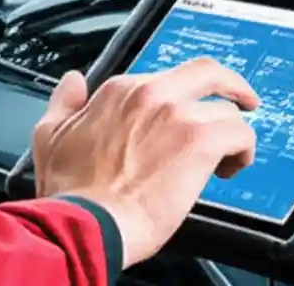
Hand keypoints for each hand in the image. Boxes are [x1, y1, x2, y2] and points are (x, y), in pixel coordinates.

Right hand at [32, 58, 258, 268]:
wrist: (87, 222)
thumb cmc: (70, 191)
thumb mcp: (50, 135)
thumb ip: (64, 103)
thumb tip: (72, 82)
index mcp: (119, 91)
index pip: (163, 78)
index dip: (178, 99)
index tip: (183, 115)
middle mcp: (151, 94)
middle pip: (207, 72)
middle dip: (230, 85)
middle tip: (242, 101)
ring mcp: (177, 115)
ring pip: (227, 110)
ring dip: (231, 134)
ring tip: (226, 158)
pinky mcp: (200, 142)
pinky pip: (240, 135)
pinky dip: (242, 152)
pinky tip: (231, 169)